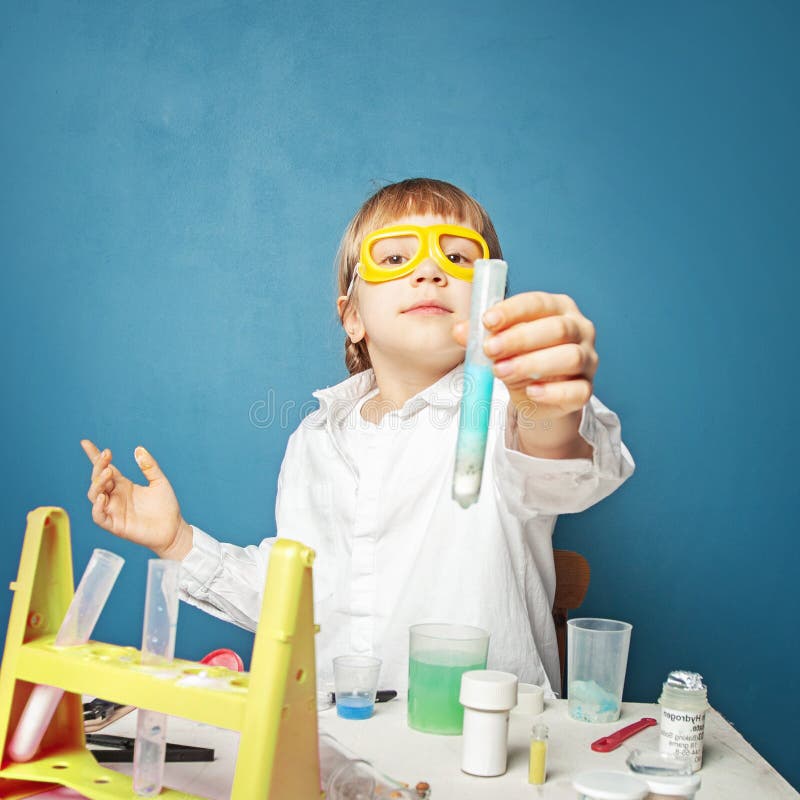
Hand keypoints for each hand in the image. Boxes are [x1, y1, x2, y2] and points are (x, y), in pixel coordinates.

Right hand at [81, 439, 192, 559]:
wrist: (173, 529)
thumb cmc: (166, 506)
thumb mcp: (159, 481)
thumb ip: (149, 466)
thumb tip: (138, 449)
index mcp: (123, 484)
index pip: (104, 468)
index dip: (94, 456)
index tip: (85, 443)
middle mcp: (115, 496)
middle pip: (98, 479)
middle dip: (99, 466)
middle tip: (106, 456)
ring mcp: (114, 510)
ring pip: (95, 495)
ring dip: (98, 483)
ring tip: (107, 473)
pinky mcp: (115, 525)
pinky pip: (99, 516)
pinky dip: (97, 506)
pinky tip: (104, 496)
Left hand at [454, 291, 597, 417]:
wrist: (538, 396)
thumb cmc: (520, 358)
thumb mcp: (500, 344)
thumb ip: (481, 336)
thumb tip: (459, 331)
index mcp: (558, 308)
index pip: (539, 302)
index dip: (513, 310)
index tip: (487, 321)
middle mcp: (579, 329)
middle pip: (557, 328)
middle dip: (520, 339)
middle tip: (490, 349)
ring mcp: (588, 359)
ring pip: (570, 357)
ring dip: (532, 364)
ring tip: (501, 371)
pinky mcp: (586, 389)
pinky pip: (577, 390)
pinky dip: (552, 392)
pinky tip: (530, 391)